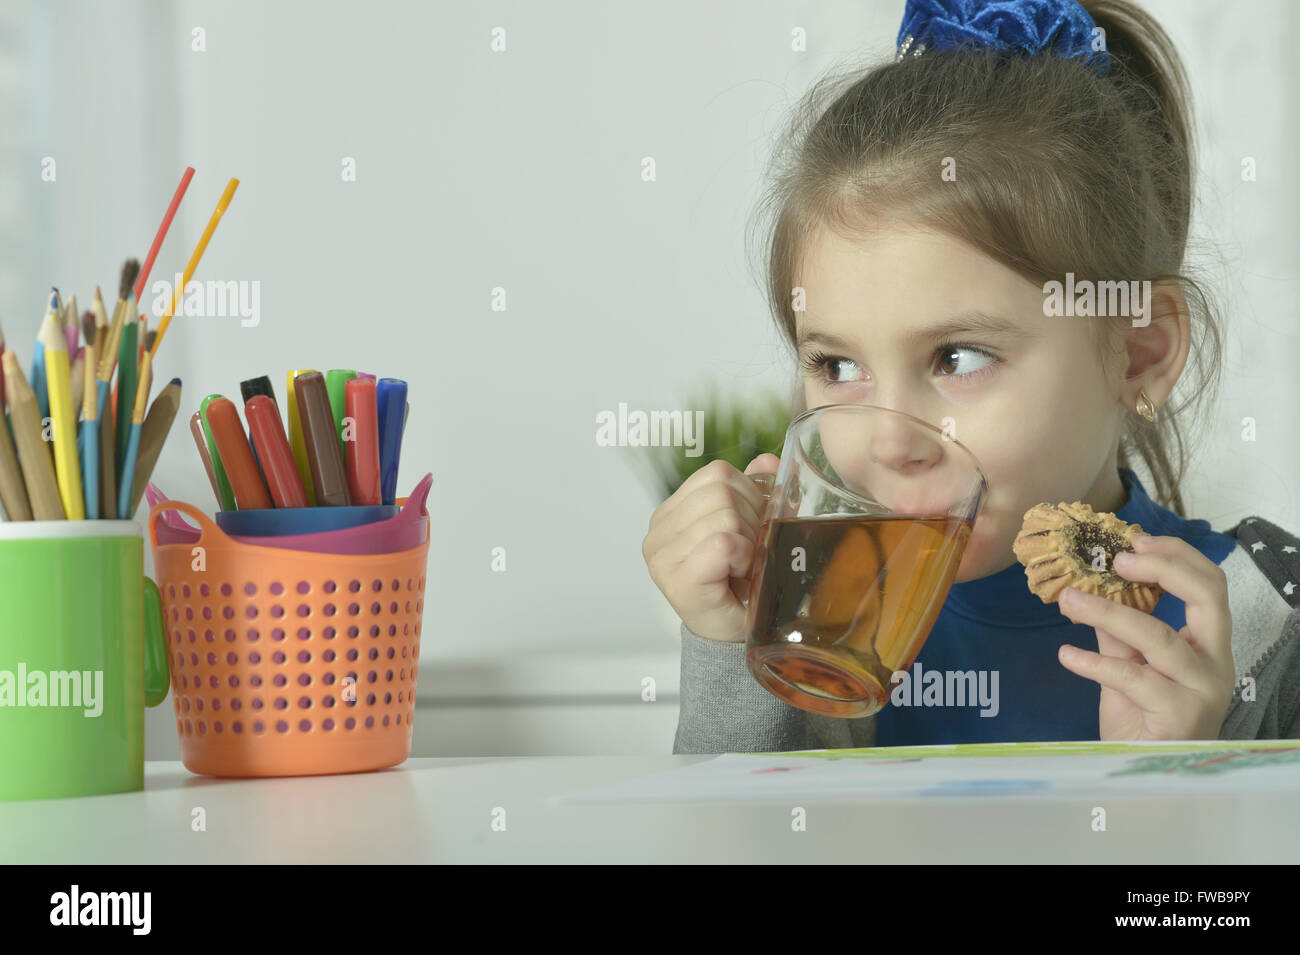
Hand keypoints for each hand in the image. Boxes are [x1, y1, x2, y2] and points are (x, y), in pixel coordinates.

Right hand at [642, 454, 779, 641]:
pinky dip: (742, 557)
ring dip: (748, 541)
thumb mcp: (750, 528)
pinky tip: (737, 575)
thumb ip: (755, 491)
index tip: (750, 529)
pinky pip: (723, 543)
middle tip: (749, 552)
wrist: (733, 635)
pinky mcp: (675, 578)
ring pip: (725, 515)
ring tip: (742, 565)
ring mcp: (662, 555)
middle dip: (751, 519)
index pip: (717, 473)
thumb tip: (767, 461)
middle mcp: (658, 529)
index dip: (749, 496)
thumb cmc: (740, 585)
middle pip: (722, 491)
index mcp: (672, 510)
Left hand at [1055, 534, 1234, 740]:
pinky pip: (1133, 677)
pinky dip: (1093, 663)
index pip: (1210, 585)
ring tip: (1068, 599)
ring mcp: (1201, 690)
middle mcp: (1215, 663)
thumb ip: (1117, 631)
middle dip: (1164, 567)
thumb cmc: (1140, 718)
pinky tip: (1066, 655)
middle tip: (1117, 558)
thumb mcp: (1128, 665)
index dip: (1175, 556)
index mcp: (1208, 645)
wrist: (1140, 772)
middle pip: (1208, 597)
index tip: (1132, 541)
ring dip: (1108, 612)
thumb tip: (1087, 587)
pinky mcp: (1179, 715)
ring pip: (1159, 636)